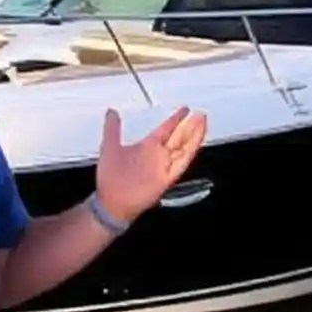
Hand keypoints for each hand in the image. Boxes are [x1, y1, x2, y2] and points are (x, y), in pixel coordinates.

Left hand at [95, 106, 207, 223]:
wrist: (111, 201)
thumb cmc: (110, 178)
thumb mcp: (110, 146)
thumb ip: (112, 128)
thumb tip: (111, 112)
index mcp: (147, 147)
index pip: (166, 129)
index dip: (176, 119)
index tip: (185, 110)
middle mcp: (157, 155)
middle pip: (179, 137)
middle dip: (190, 125)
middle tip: (200, 114)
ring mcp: (164, 166)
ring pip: (184, 147)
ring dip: (194, 134)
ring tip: (202, 121)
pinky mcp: (167, 178)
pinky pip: (183, 162)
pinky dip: (191, 150)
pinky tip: (197, 139)